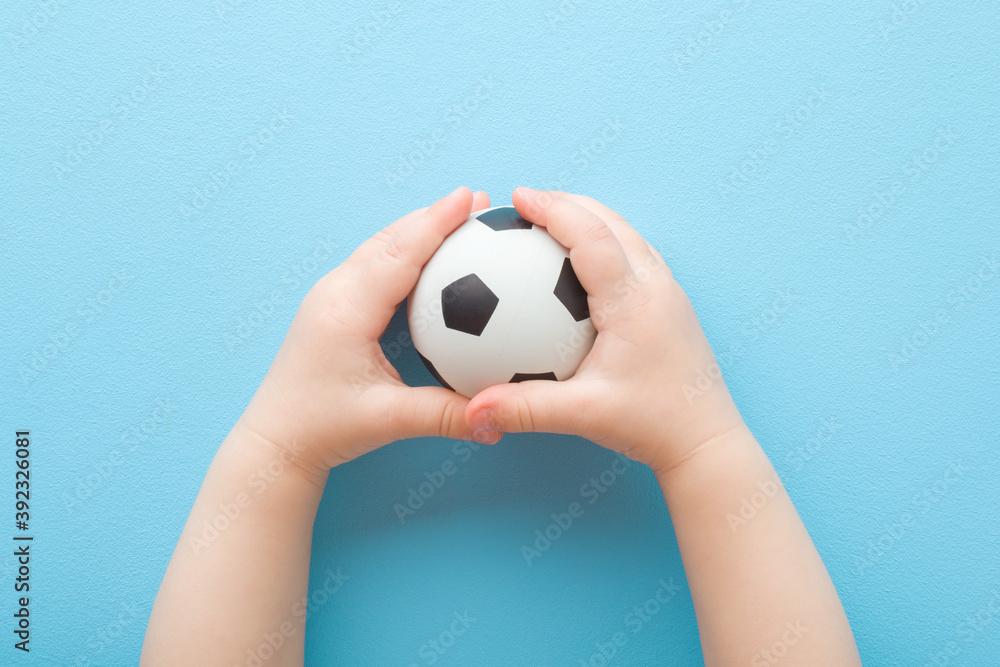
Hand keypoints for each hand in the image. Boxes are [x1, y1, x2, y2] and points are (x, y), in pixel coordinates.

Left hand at [239, 186, 492, 476]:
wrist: (276, 440)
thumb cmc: (323, 428)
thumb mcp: (389, 421)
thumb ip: (445, 415)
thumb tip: (496, 419)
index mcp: (347, 312)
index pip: (399, 255)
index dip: (436, 221)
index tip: (469, 196)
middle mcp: (334, 293)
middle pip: (390, 239)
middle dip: (434, 215)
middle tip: (480, 202)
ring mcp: (328, 296)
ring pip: (379, 247)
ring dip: (418, 230)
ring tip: (461, 219)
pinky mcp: (331, 306)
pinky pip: (372, 265)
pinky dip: (405, 252)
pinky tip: (432, 261)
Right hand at [465, 188, 745, 474]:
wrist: (706, 442)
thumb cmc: (653, 425)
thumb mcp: (584, 416)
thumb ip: (525, 409)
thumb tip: (473, 409)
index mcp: (634, 301)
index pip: (592, 237)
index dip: (554, 209)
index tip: (519, 197)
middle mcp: (656, 286)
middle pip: (611, 222)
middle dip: (567, 203)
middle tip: (525, 201)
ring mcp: (668, 293)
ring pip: (627, 235)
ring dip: (589, 219)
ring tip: (549, 222)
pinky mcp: (671, 305)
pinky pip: (634, 257)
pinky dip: (603, 245)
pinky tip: (576, 266)